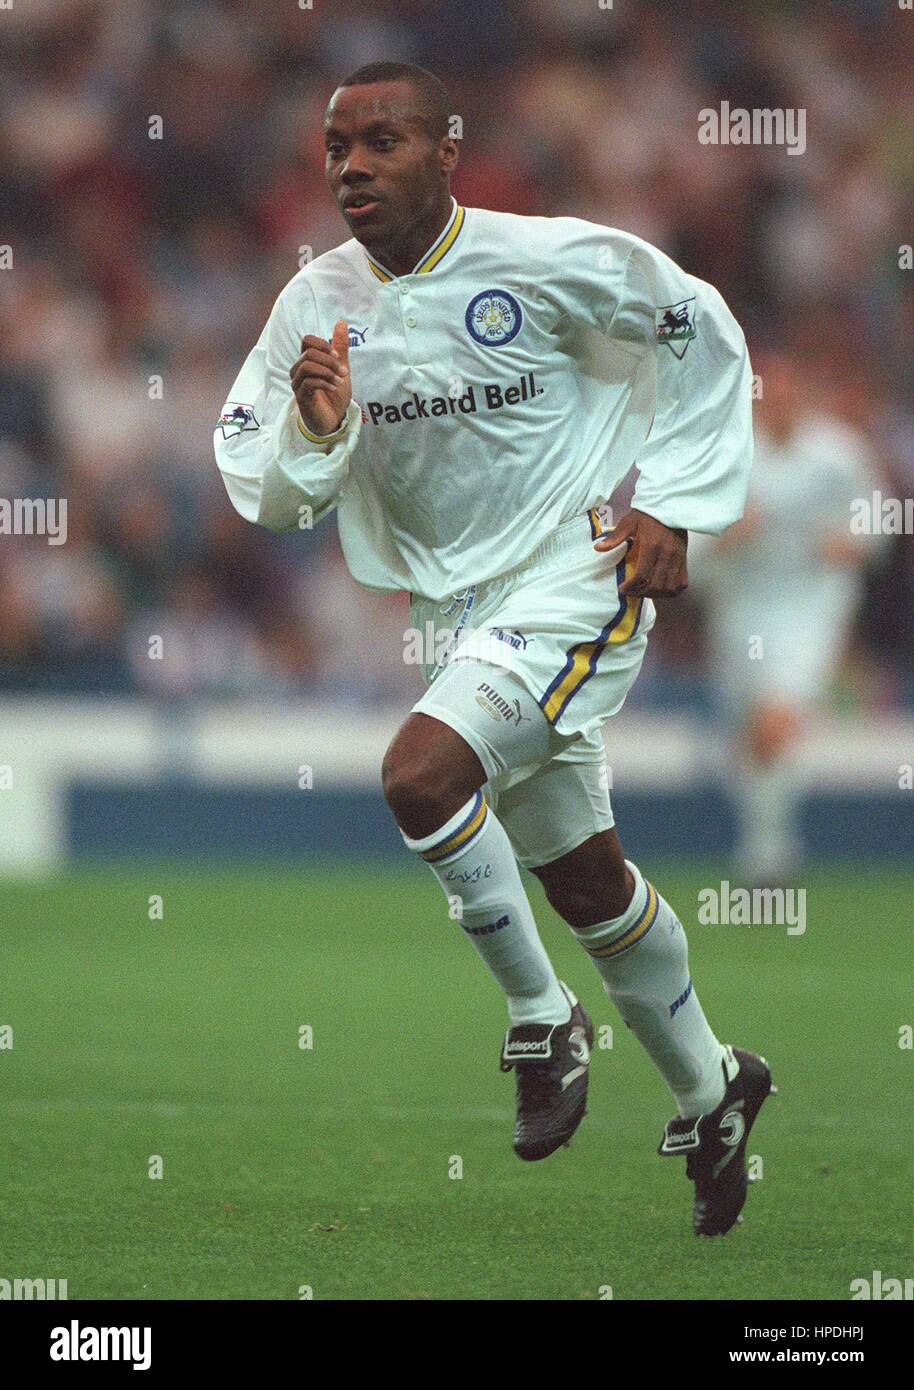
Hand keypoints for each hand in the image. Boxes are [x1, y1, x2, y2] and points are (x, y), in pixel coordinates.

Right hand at [290, 319, 351, 435]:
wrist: (334, 420)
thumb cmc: (334, 395)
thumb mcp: (341, 368)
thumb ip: (340, 348)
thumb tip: (341, 323)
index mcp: (308, 361)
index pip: (307, 341)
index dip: (322, 344)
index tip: (337, 356)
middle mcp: (299, 371)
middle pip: (308, 353)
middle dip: (329, 361)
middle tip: (343, 372)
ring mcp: (298, 384)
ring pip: (306, 366)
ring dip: (327, 372)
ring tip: (340, 380)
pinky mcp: (301, 397)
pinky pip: (308, 382)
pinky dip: (324, 382)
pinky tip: (334, 387)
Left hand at [593, 508, 687, 597]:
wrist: (669, 505)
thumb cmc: (648, 514)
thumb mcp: (629, 523)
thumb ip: (615, 538)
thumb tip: (598, 548)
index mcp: (652, 545)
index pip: (642, 574)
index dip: (631, 586)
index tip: (623, 589)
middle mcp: (667, 553)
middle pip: (656, 584)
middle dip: (641, 593)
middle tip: (631, 592)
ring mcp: (678, 558)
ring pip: (670, 587)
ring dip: (656, 594)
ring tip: (644, 591)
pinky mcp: (684, 559)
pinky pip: (682, 582)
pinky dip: (672, 590)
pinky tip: (661, 588)